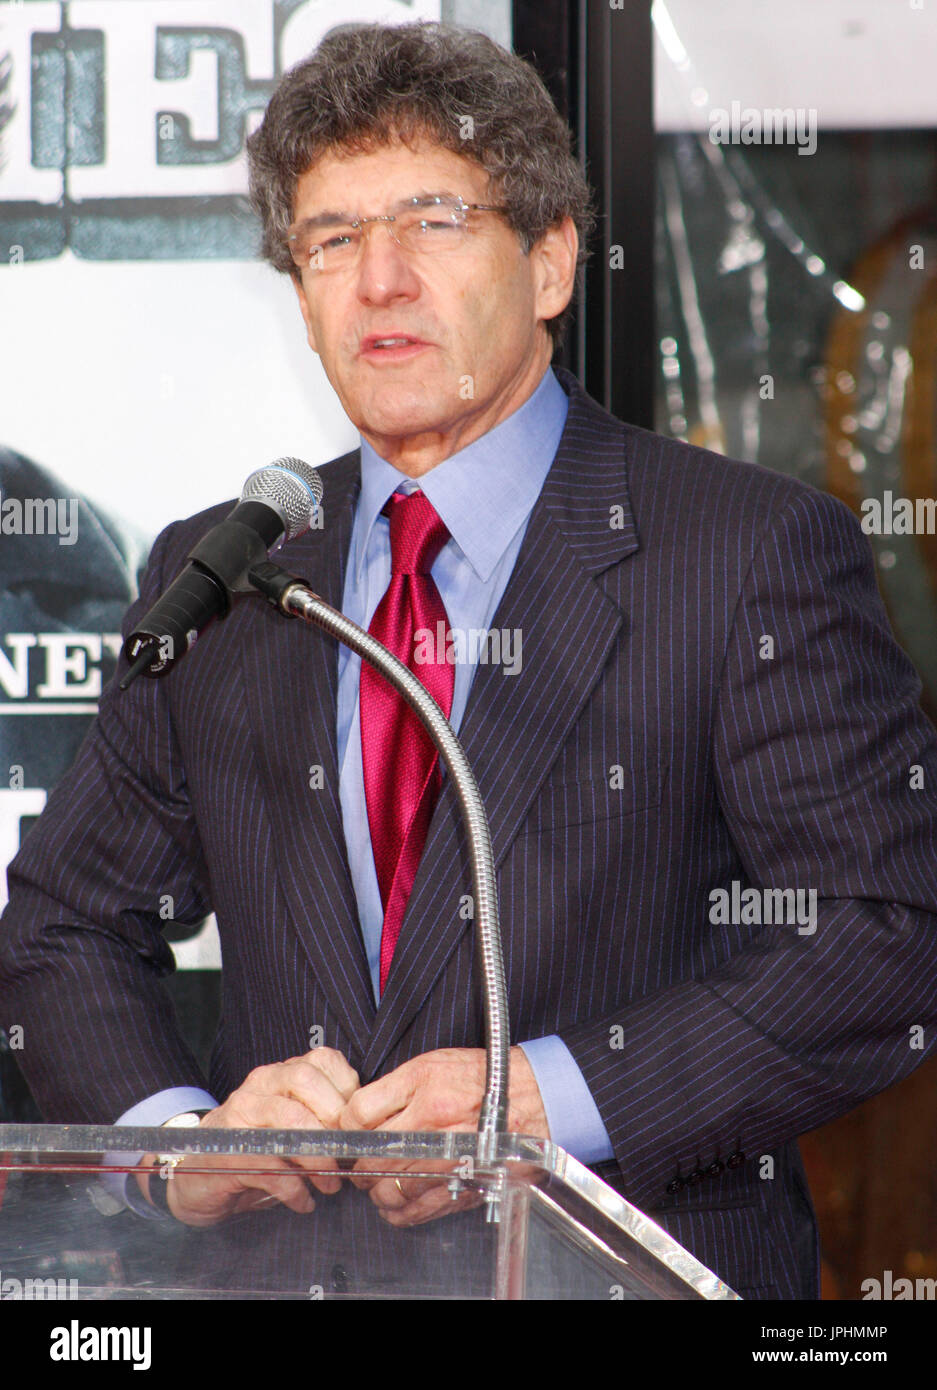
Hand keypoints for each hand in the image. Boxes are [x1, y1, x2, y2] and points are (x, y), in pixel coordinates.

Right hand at [134, 1047, 358, 1226]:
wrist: (196, 1177)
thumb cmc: (256, 1151)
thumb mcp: (290, 1126)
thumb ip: (322, 1119)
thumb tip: (366, 1137)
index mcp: (280, 1074)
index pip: (323, 1061)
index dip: (348, 1092)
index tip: (358, 1127)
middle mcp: (259, 1086)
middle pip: (306, 1081)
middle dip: (334, 1121)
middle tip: (347, 1156)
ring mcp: (240, 1116)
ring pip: (290, 1123)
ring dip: (319, 1159)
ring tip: (331, 1185)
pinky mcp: (228, 1153)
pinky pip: (271, 1167)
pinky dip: (294, 1189)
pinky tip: (304, 1202)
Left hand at [339, 1046, 548, 1226]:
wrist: (532, 1096)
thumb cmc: (482, 1078)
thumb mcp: (433, 1064)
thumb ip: (395, 1087)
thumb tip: (361, 1114)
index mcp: (421, 1085)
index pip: (359, 1113)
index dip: (347, 1127)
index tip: (349, 1133)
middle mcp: (431, 1122)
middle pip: (371, 1157)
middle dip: (359, 1164)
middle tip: (361, 1164)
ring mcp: (446, 1158)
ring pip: (388, 1188)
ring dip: (377, 1190)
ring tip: (380, 1183)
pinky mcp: (460, 1184)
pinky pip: (415, 1210)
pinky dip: (399, 1212)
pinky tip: (397, 1203)